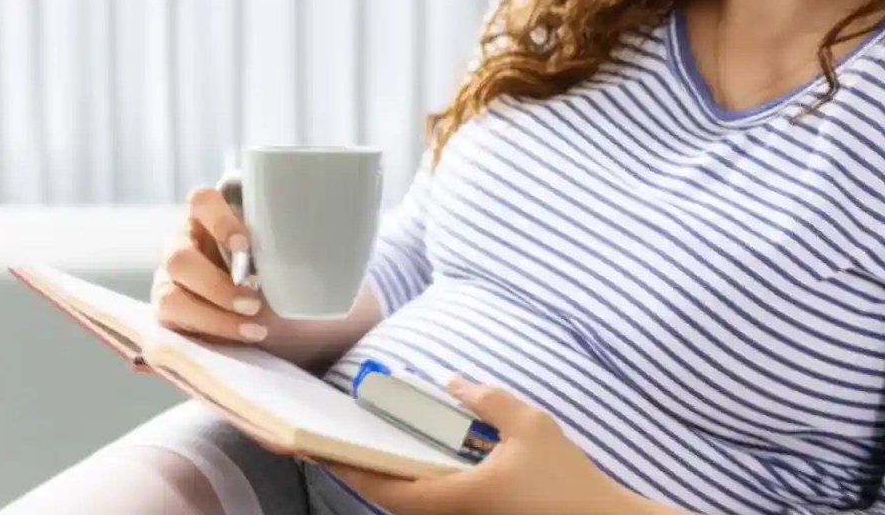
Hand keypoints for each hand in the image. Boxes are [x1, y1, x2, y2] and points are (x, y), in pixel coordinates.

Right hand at [153, 186, 276, 345]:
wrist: (276, 312)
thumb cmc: (279, 272)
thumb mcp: (281, 254)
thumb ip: (285, 246)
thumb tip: (319, 245)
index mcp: (209, 219)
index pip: (202, 203)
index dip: (219, 222)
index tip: (245, 245)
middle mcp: (183, 245)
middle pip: (179, 257)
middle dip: (217, 285)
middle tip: (255, 303)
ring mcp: (171, 281)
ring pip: (171, 295)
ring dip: (213, 316)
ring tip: (254, 325)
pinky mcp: (169, 313)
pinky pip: (175, 325)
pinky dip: (212, 330)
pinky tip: (244, 334)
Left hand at [325, 378, 657, 514]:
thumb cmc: (567, 481)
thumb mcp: (531, 426)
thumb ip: (488, 400)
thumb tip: (452, 382)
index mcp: (453, 498)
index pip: (383, 487)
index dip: (347, 466)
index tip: (317, 448)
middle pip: (391, 498)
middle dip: (362, 469)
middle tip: (336, 438)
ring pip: (413, 505)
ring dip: (389, 476)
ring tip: (370, 441)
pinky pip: (435, 505)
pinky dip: (417, 482)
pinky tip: (422, 457)